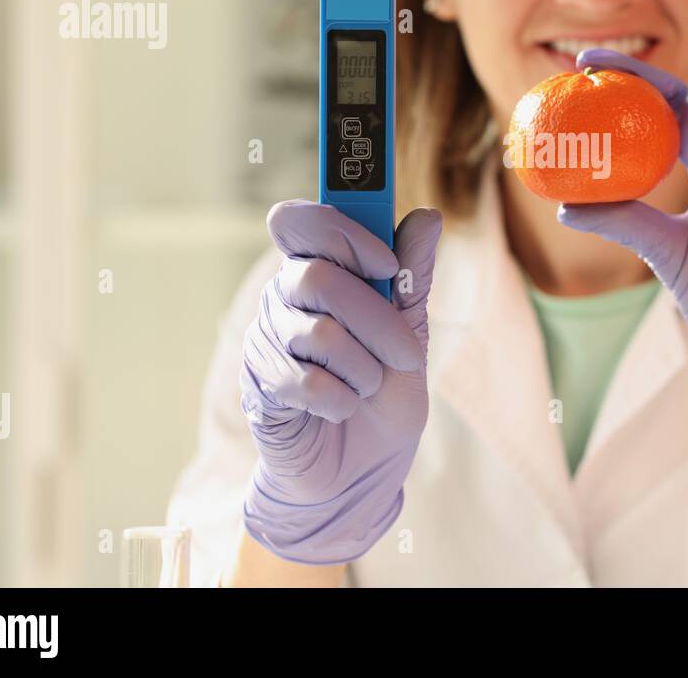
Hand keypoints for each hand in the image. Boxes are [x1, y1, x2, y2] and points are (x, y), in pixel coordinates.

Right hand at [240, 201, 442, 564]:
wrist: (362, 471)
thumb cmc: (384, 395)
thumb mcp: (412, 332)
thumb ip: (412, 275)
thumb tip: (427, 216)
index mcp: (318, 269)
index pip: (301, 221)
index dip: (342, 234)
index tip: (387, 265)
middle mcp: (284, 296)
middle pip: (317, 278)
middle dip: (376, 321)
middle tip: (405, 353)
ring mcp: (266, 340)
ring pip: (318, 333)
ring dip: (364, 369)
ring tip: (368, 387)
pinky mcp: (260, 386)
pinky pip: (304, 381)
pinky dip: (340, 400)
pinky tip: (341, 409)